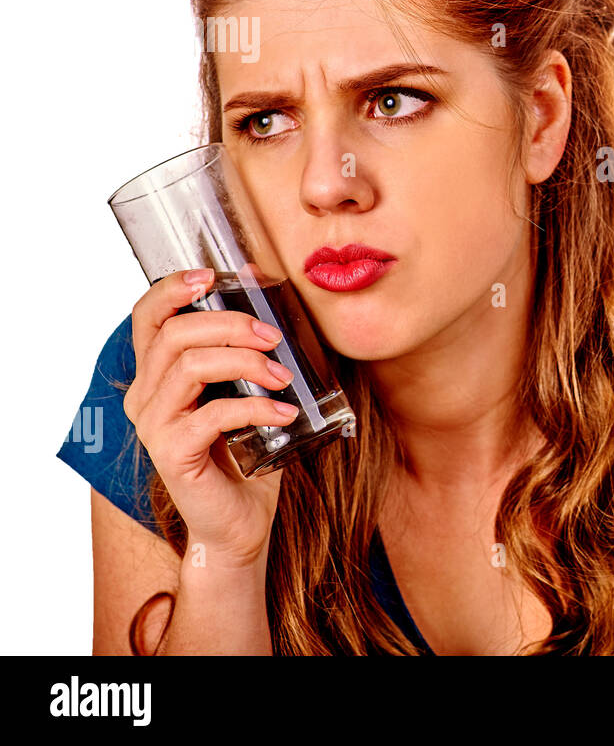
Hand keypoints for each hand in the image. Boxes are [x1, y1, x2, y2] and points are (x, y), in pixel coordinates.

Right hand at [122, 268, 297, 567]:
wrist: (241, 521)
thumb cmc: (247, 451)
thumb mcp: (249, 387)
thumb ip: (247, 343)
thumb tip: (261, 280)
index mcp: (156, 373)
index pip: (145, 316)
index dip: (172, 288)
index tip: (213, 276)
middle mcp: (144, 396)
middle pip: (174, 334)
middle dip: (230, 324)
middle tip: (273, 337)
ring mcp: (154, 426)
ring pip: (189, 366)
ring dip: (246, 362)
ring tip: (283, 376)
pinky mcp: (172, 454)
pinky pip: (212, 414)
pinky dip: (256, 406)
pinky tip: (285, 412)